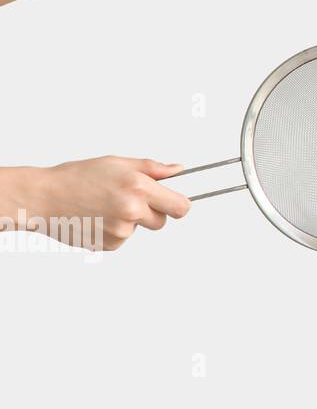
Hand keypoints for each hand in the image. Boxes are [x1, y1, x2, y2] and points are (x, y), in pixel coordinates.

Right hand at [2, 157, 191, 249]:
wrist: (43, 198)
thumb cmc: (77, 176)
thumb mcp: (117, 163)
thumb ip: (152, 168)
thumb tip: (178, 170)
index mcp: (138, 187)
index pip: (180, 207)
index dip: (179, 205)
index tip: (174, 203)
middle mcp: (132, 210)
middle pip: (162, 221)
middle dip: (152, 212)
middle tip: (127, 199)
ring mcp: (120, 231)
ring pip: (139, 229)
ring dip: (129, 221)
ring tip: (104, 206)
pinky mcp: (107, 245)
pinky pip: (122, 239)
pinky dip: (113, 231)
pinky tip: (96, 218)